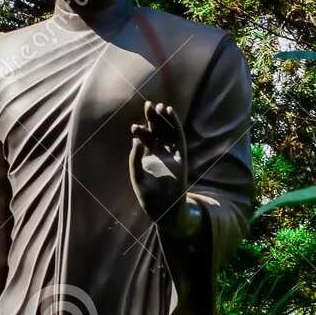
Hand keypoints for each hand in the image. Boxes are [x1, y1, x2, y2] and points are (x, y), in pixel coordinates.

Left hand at [129, 101, 188, 230]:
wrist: (165, 209)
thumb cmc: (149, 197)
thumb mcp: (138, 178)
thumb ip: (135, 160)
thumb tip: (135, 141)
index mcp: (148, 158)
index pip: (145, 140)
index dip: (140, 132)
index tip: (134, 127)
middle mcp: (160, 154)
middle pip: (157, 131)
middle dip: (152, 119)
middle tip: (148, 104)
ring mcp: (171, 155)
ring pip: (168, 133)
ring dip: (164, 120)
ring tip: (159, 106)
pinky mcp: (181, 157)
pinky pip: (178, 138)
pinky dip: (175, 126)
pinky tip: (171, 114)